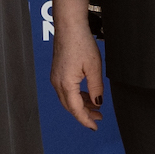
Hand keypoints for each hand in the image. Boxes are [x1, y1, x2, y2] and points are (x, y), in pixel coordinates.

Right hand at [50, 0, 103, 129]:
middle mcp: (57, 83)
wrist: (69, 27)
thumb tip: (97, 103)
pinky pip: (66, 90)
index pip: (76, 109)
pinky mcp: (57, 72)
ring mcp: (56, 78)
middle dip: (84, 114)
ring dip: (81, 105)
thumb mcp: (94, 68)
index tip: (95, 126)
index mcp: (66, 84)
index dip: (86, 120)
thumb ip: (96, 88)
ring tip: (96, 107)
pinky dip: (77, 96)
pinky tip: (87, 94)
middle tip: (99, 118)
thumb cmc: (81, 43)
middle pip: (70, 107)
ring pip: (68, 99)